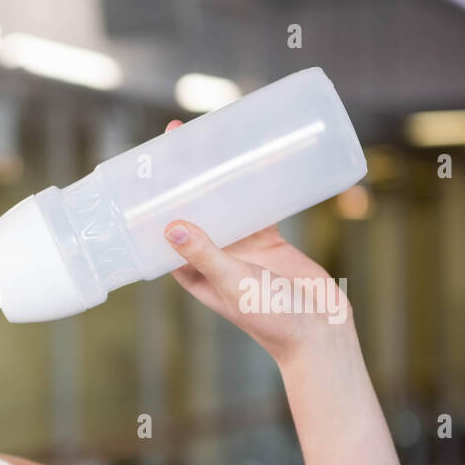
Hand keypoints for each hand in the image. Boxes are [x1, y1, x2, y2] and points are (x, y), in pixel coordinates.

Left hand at [159, 119, 353, 367]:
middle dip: (183, 173)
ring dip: (216, 172)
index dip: (151, 198)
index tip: (145, 165)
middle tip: (177, 133)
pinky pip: (255, 203)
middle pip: (189, 205)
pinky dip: (252, 182)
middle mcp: (209, 255)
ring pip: (221, 200)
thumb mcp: (232, 282)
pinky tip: (251, 155)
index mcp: (188, 270)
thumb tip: (171, 225)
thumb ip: (205, 255)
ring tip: (211, 134)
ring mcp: (238, 246)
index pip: (161, 227)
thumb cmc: (270, 317)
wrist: (318, 331)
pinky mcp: (266, 240)